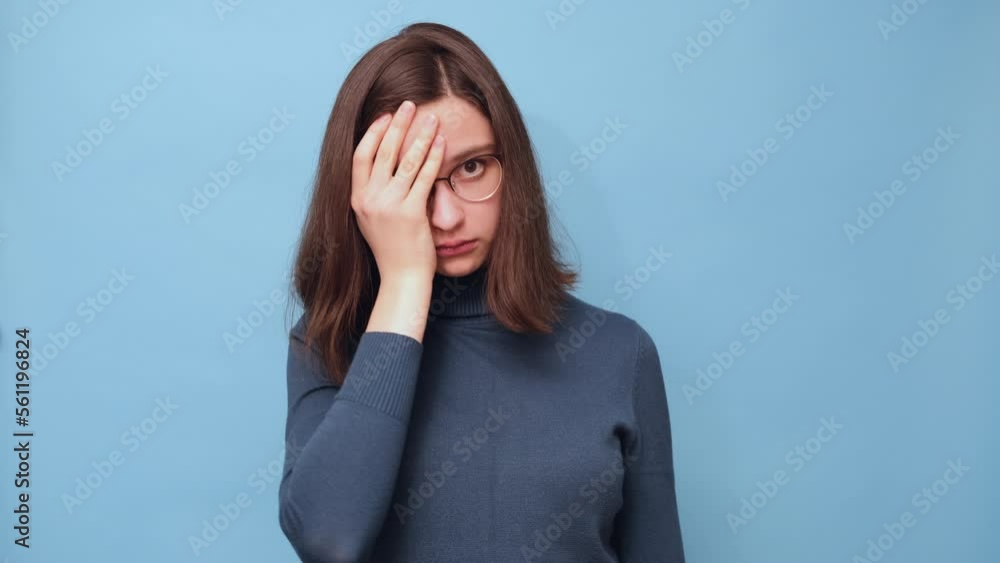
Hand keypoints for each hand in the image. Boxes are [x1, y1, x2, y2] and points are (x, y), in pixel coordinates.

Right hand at [351, 100, 445, 283]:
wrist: (402, 278)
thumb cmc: (391, 250)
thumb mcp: (371, 219)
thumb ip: (373, 194)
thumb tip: (383, 168)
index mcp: (357, 199)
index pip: (361, 156)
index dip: (373, 133)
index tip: (386, 116)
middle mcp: (369, 200)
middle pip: (383, 152)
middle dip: (397, 125)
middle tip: (409, 104)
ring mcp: (389, 206)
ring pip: (405, 161)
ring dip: (420, 135)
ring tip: (431, 118)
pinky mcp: (410, 213)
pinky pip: (424, 177)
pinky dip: (433, 156)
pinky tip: (442, 142)